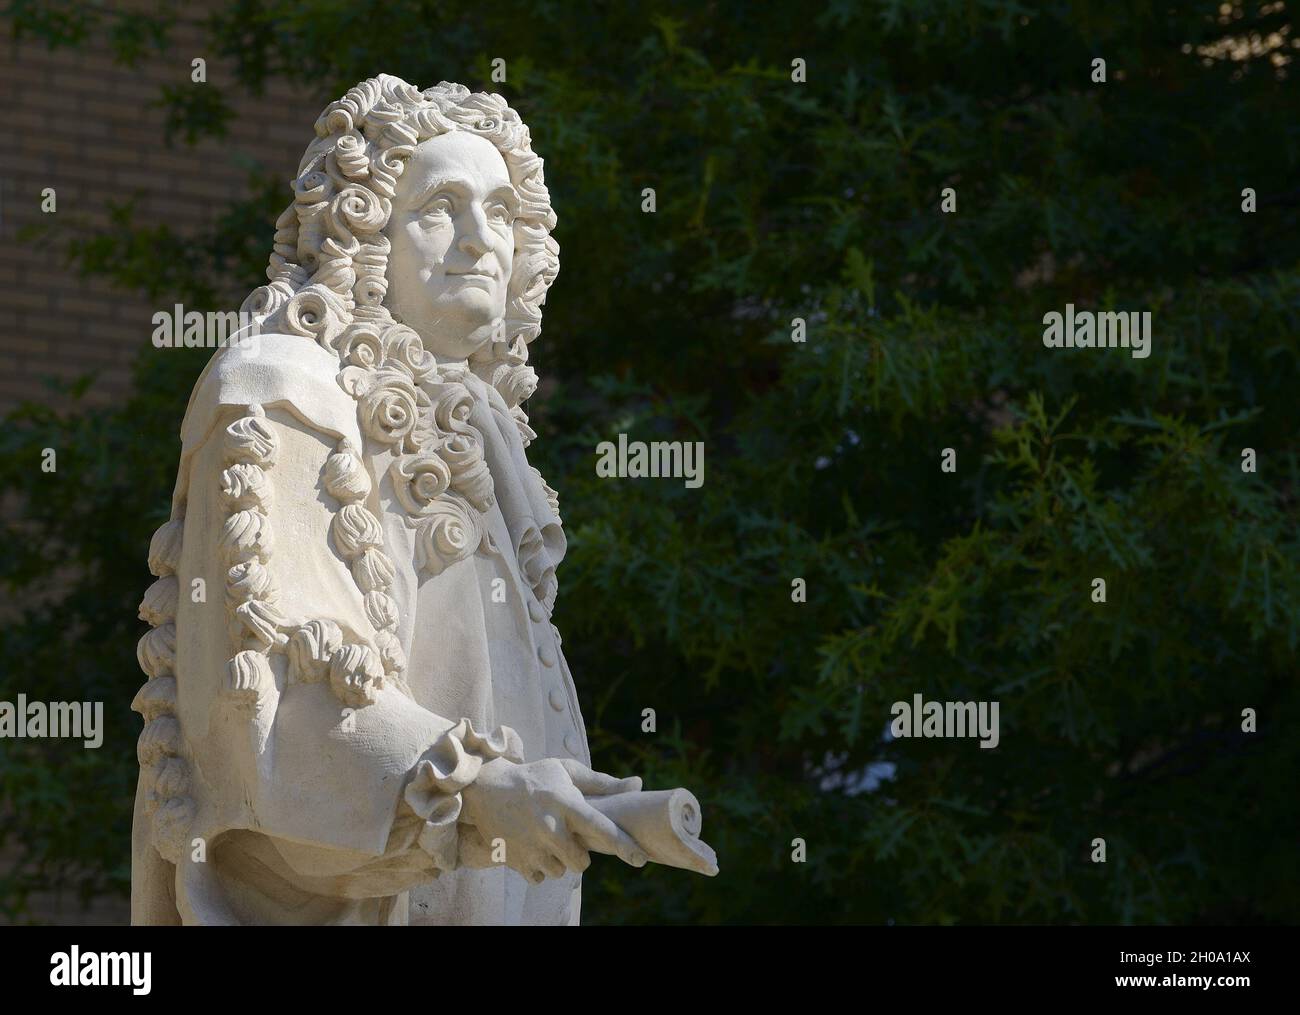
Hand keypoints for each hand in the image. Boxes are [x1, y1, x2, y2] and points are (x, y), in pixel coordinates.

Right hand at [458, 756, 646, 882]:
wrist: (485, 789)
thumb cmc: (535, 778)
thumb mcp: (566, 771)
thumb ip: (602, 783)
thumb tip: (638, 784)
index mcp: (565, 803)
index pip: (601, 828)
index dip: (623, 845)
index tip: (641, 859)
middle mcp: (549, 827)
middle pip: (581, 863)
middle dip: (580, 855)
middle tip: (567, 837)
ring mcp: (530, 846)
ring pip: (560, 871)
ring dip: (558, 860)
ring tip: (546, 838)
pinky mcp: (515, 860)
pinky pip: (540, 878)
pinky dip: (539, 867)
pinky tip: (531, 846)